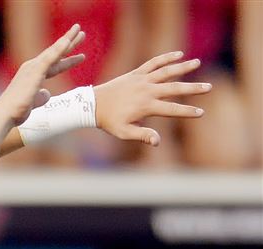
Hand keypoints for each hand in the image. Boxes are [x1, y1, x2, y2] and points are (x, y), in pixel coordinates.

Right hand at [0, 24, 86, 135]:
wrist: (5, 113)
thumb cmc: (15, 111)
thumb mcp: (32, 102)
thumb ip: (40, 96)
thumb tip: (46, 93)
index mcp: (32, 75)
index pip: (54, 65)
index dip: (67, 60)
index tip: (79, 56)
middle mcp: (32, 68)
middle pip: (55, 53)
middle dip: (69, 43)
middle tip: (81, 33)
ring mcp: (33, 68)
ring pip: (54, 51)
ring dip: (67, 39)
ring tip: (79, 30)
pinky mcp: (35, 70)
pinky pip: (50, 57)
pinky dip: (59, 48)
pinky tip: (68, 41)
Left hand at [94, 52, 209, 145]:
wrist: (92, 104)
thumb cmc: (108, 121)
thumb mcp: (123, 132)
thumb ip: (141, 135)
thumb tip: (157, 142)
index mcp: (145, 106)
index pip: (171, 109)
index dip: (187, 111)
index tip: (201, 112)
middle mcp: (146, 91)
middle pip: (174, 88)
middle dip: (193, 88)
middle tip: (209, 87)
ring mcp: (142, 80)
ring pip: (166, 71)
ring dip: (183, 67)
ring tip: (197, 63)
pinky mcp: (136, 73)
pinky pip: (153, 63)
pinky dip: (165, 57)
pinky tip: (178, 54)